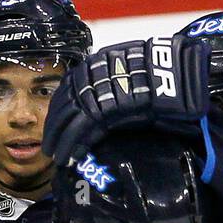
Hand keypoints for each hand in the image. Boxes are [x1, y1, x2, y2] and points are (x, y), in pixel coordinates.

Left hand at [43, 36, 210, 169]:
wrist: (174, 72)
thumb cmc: (159, 75)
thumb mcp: (130, 75)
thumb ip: (114, 88)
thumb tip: (105, 107)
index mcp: (95, 64)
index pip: (68, 89)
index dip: (59, 110)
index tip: (55, 125)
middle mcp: (90, 76)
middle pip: (63, 105)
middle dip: (53, 128)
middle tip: (49, 146)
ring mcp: (94, 92)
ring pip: (66, 119)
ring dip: (58, 140)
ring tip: (55, 155)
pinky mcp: (102, 110)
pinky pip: (79, 130)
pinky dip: (71, 145)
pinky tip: (67, 157)